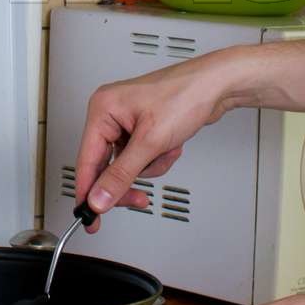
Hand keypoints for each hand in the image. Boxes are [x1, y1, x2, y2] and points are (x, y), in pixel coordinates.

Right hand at [72, 50, 245, 224]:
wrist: (217, 85)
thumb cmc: (186, 95)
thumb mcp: (150, 142)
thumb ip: (121, 175)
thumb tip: (99, 198)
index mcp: (103, 109)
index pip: (87, 159)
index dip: (88, 192)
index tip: (89, 218)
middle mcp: (111, 113)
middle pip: (106, 165)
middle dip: (130, 178)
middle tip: (139, 199)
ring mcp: (127, 121)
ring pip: (128, 165)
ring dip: (151, 164)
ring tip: (166, 149)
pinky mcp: (143, 127)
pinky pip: (142, 157)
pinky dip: (158, 157)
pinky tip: (171, 145)